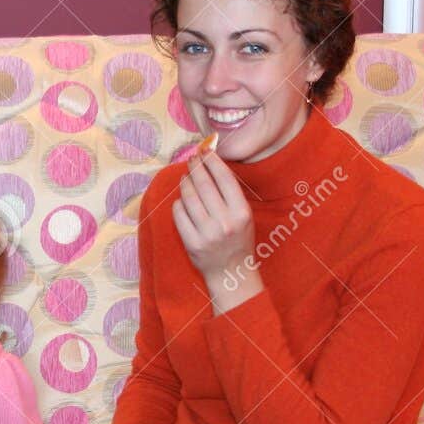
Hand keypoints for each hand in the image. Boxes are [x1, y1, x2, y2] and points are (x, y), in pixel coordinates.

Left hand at [171, 151, 256, 305]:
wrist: (231, 272)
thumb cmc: (238, 239)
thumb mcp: (244, 216)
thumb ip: (230, 195)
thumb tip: (211, 167)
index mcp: (241, 213)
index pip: (224, 179)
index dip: (212, 162)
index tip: (205, 151)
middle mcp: (224, 222)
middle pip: (204, 185)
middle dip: (196, 168)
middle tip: (191, 159)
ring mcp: (206, 233)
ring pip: (189, 198)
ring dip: (185, 183)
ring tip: (186, 176)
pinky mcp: (191, 243)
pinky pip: (179, 214)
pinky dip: (178, 203)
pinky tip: (182, 200)